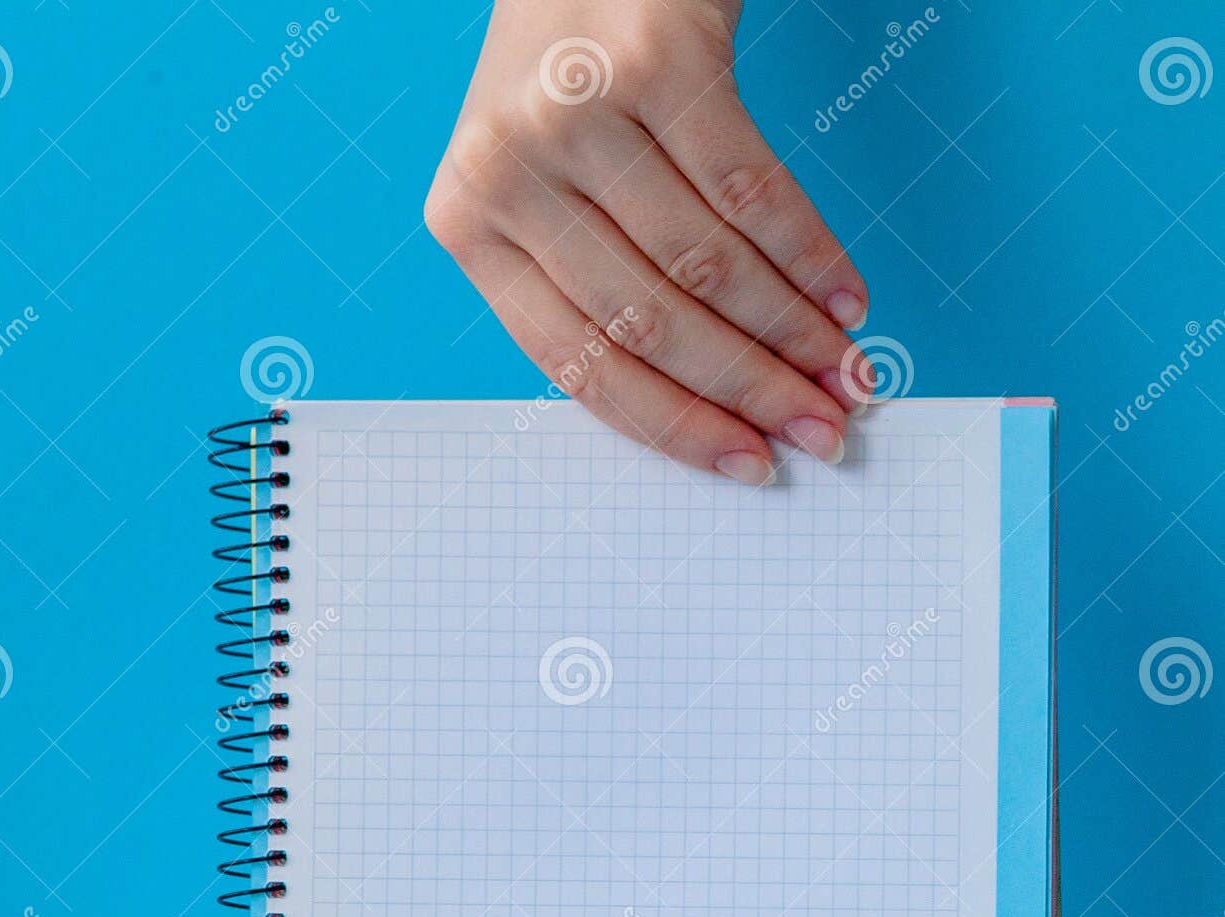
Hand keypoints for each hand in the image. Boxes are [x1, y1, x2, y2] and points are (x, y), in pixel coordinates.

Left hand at [426, 0, 873, 481]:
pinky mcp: (655, 57)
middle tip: (822, 432)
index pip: (577, 361)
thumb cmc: (573, 71)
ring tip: (846, 374)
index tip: (748, 462)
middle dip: (750, 392)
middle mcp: (506, 171)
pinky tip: (846, 298)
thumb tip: (711, 396)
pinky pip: (751, 188)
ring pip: (706, 265)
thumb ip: (593, 277)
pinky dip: (810, 254)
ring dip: (792, 334)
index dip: (675, 424)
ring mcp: (578, 112)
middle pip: (648, 323)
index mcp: (468, 224)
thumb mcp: (544, 180)